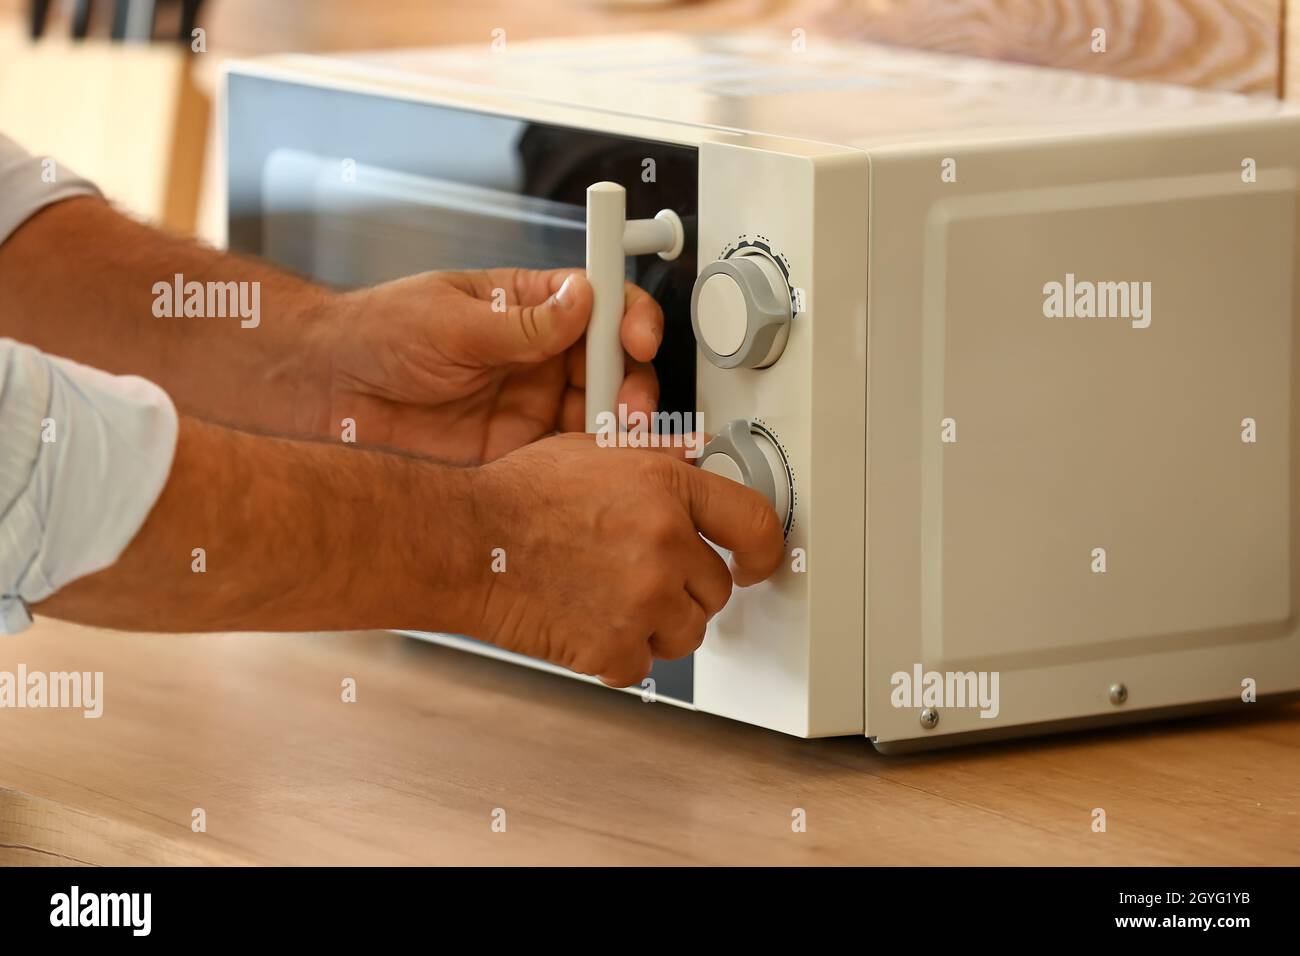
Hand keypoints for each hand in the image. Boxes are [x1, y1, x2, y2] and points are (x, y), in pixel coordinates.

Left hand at [319, 268, 661, 461]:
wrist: (325, 396)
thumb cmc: (375, 336)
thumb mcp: (450, 320)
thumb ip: (522, 322)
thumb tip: (583, 299)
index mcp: (527, 309)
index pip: (601, 306)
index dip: (629, 319)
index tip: (636, 338)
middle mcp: (537, 358)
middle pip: (613, 367)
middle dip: (633, 385)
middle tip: (629, 407)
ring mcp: (530, 408)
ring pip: (600, 417)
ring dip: (619, 429)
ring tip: (618, 442)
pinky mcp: (517, 455)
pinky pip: (569, 461)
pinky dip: (593, 466)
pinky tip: (599, 470)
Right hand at [455, 433, 785, 686]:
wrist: (467, 542)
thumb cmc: (517, 496)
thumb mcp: (596, 453)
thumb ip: (655, 465)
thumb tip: (695, 464)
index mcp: (666, 488)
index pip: (755, 524)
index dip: (763, 552)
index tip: (757, 565)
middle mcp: (663, 543)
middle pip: (716, 590)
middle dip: (684, 589)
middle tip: (638, 578)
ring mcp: (642, 599)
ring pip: (686, 634)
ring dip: (657, 625)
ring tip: (609, 601)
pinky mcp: (614, 646)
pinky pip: (642, 666)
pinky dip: (618, 655)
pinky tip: (587, 624)